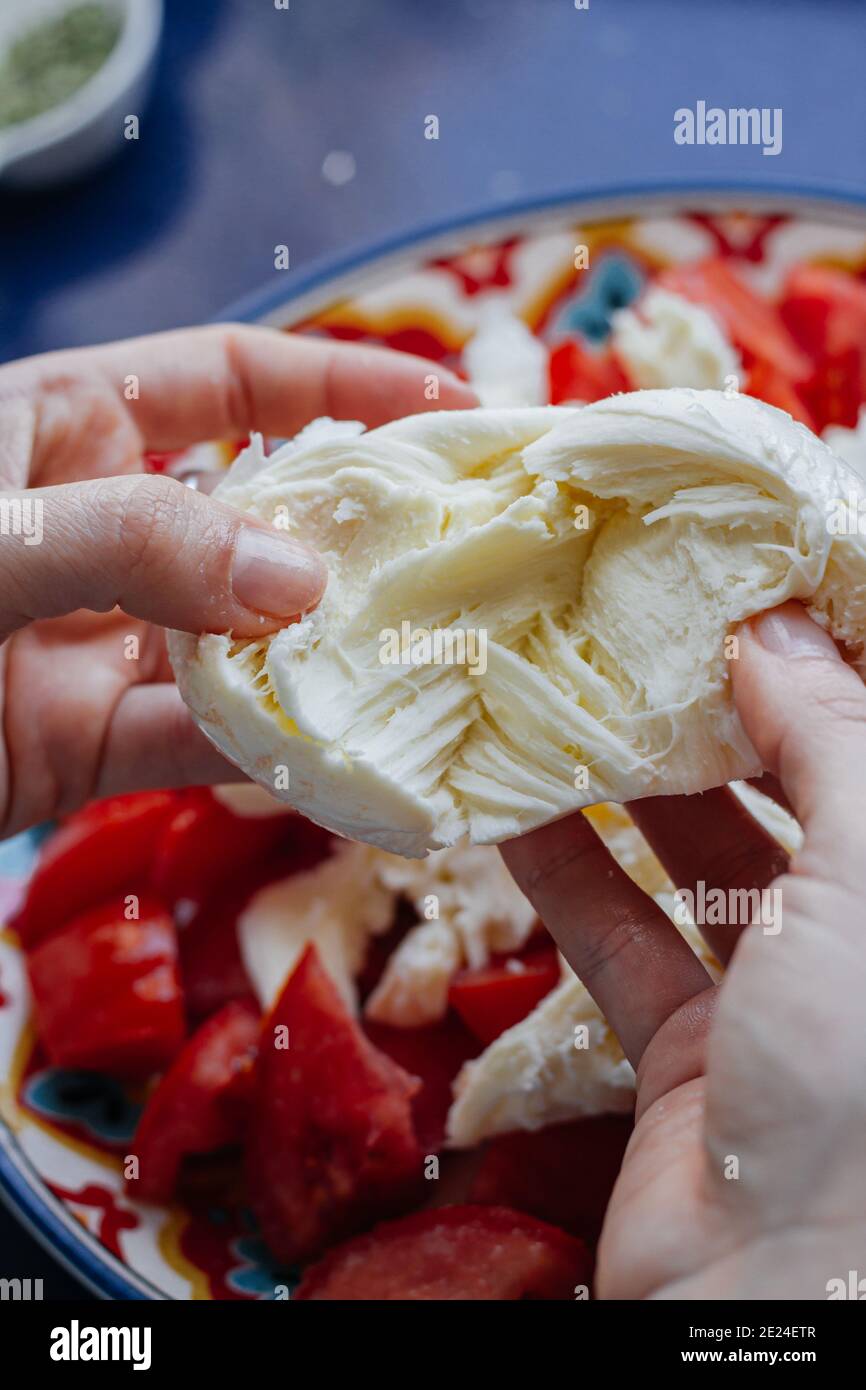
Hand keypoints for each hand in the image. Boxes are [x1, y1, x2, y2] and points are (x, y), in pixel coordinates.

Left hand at [0, 325, 474, 835]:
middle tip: (473, 557)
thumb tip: (302, 582)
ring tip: (435, 671)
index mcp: (59, 429)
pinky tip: (350, 764)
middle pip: (260, 518)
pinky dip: (270, 758)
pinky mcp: (84, 751)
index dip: (343, 385)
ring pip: (242, 646)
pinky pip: (200, 747)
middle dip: (362, 535)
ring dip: (329, 663)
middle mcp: (96, 531)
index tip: (449, 408)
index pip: (231, 380)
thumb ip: (137, 542)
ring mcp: (95, 645)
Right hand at [502, 601, 865, 1298]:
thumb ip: (828, 740)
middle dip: (721, 709)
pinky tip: (510, 805)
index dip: (832, 661)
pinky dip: (568, 873)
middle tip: (643, 624)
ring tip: (565, 692)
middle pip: (796, 789)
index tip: (760, 581)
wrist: (784, 1303)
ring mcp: (786, 999)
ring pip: (701, 858)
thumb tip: (772, 628)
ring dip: (631, 783)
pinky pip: (625, 936)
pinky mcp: (695, 1049)